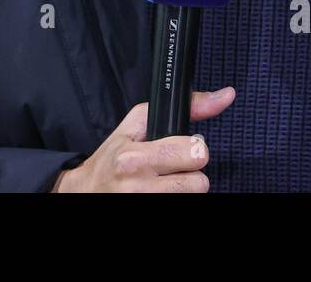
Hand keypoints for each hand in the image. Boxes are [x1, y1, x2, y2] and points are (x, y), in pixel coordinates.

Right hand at [52, 87, 233, 192]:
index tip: (183, 149)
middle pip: (199, 182)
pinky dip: (176, 198)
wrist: (85, 192)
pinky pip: (182, 205)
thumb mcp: (136, 126)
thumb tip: (224, 95)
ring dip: (184, 189)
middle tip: (174, 168)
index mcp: (136, 157)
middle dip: (191, 172)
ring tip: (165, 182)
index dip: (193, 149)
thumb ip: (182, 110)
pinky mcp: (149, 215)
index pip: (194, 153)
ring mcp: (144, 203)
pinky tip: (160, 192)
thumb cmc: (112, 158)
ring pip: (193, 196)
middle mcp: (140, 186)